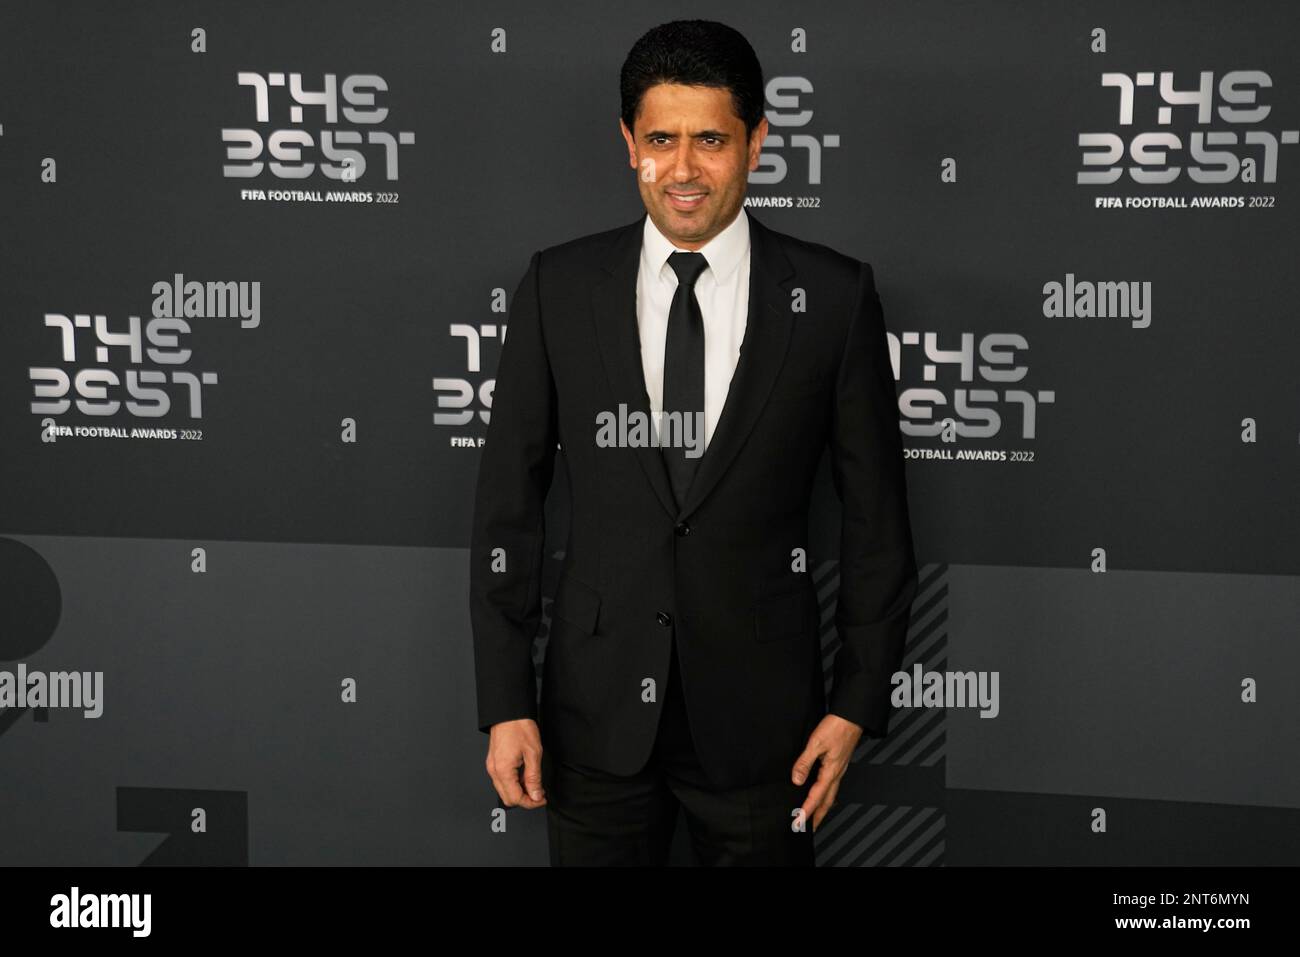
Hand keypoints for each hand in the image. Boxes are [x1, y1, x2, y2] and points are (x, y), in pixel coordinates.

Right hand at [485, 718, 546, 808]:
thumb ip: (534, 778)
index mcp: (503, 770)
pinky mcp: (493, 762)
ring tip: (533, 783)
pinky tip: (524, 775)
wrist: (509, 713)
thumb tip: (535, 795)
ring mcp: (492, 767)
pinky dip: (514, 783)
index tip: (542, 799)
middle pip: (507, 798)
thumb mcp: (533, 753)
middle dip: (524, 800)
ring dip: (519, 791)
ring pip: (504, 791)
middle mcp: (494, 771)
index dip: (531, 802)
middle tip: (539, 794)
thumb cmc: (520, 728)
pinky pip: (502, 780)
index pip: (515, 799)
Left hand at [791, 713, 863, 831]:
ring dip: (822, 807)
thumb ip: (805, 762)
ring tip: (814, 815)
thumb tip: (797, 780)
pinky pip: (832, 784)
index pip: (816, 796)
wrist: (852, 716)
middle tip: (810, 828)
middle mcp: (837, 773)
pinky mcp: (839, 763)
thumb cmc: (837, 727)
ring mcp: (839, 769)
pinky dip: (825, 794)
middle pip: (827, 801)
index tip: (799, 822)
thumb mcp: (816, 744)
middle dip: (818, 816)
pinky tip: (821, 791)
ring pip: (831, 794)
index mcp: (831, 771)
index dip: (806, 810)